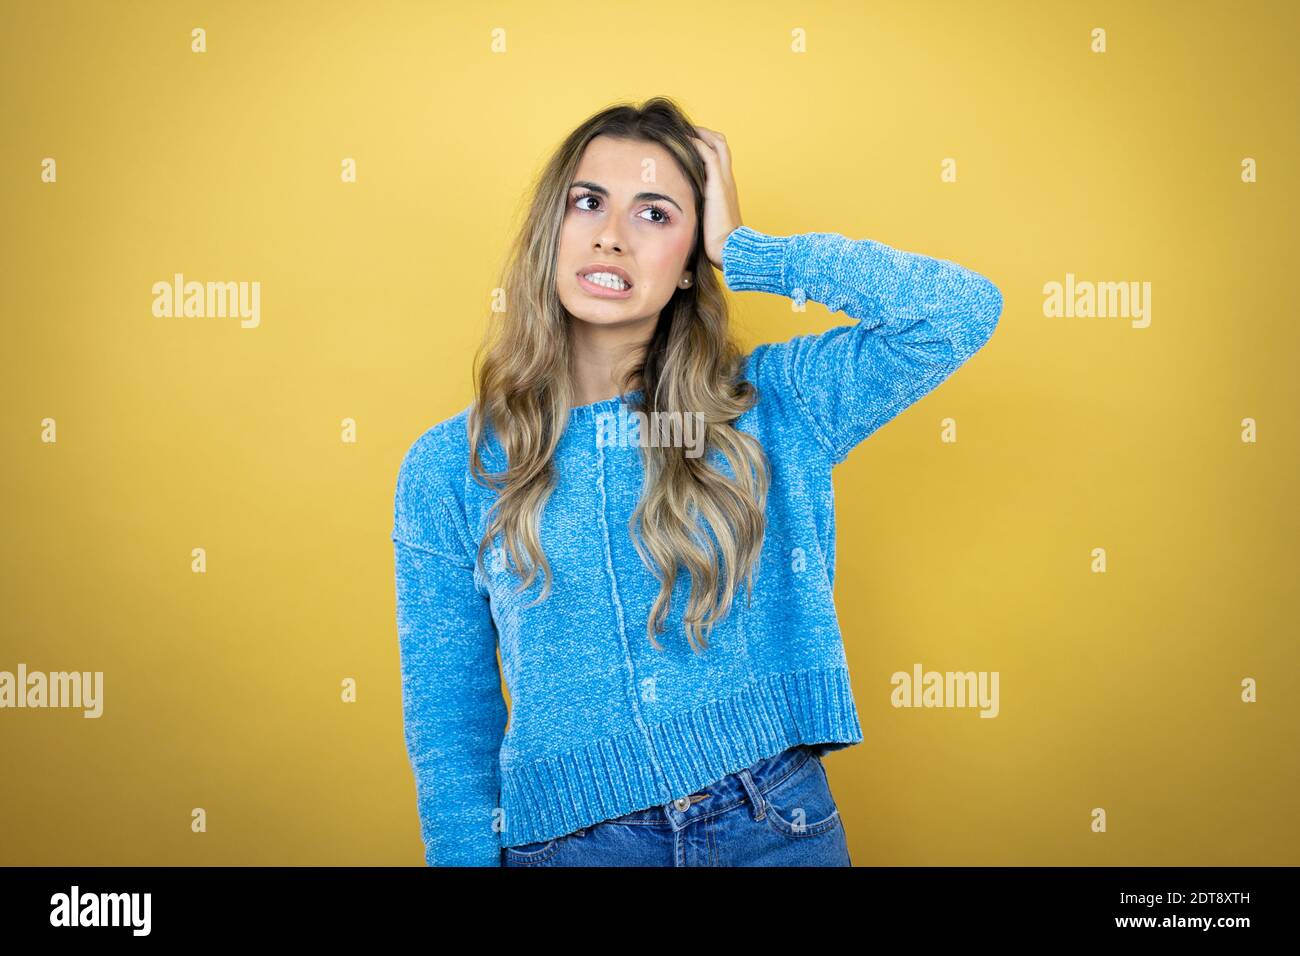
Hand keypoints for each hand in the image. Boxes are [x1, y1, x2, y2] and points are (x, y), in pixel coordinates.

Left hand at [689, 126, 742, 269]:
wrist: (730, 249)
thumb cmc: (718, 243)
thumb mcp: (705, 221)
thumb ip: (697, 211)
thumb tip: (679, 215)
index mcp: (725, 187)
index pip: (719, 156)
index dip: (705, 145)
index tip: (687, 142)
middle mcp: (727, 179)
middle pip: (721, 143)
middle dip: (703, 133)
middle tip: (684, 130)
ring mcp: (725, 180)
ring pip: (717, 143)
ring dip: (699, 133)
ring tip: (681, 129)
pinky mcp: (718, 184)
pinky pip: (709, 154)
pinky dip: (696, 144)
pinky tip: (682, 141)